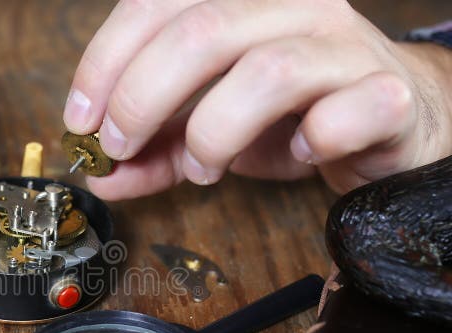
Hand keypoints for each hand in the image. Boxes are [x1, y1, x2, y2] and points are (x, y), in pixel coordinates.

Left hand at [64, 0, 451, 198]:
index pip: (156, 4)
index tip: (80, 120)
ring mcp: (344, 46)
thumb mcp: (207, 130)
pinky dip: (309, 143)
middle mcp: (293, 6)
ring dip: (213, 132)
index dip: (105, 62)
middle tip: (120, 147)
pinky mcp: (386, 94)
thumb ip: (154, 149)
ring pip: (266, 72)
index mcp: (240, 0)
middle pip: (201, 31)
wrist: (390, 122)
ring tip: (203, 167)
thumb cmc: (292, 117)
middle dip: (141, 97)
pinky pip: (342, 114)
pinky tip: (299, 153)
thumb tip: (100, 177)